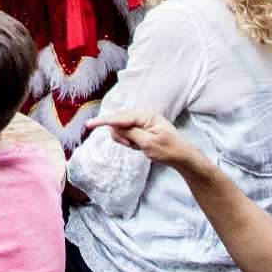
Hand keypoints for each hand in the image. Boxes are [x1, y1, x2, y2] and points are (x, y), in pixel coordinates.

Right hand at [85, 109, 203, 170]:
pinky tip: (140, 146)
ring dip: (125, 140)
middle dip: (121, 136)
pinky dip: (129, 141)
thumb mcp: (148, 143)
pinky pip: (127, 133)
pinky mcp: (141, 128)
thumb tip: (115, 126)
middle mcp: (142, 114)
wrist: (183, 157)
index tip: (88, 124)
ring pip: (121, 129)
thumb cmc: (169, 150)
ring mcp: (141, 121)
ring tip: (138, 147)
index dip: (103, 121)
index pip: (119, 118)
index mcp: (145, 115)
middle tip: (133, 147)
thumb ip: (130, 133)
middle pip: (118, 123)